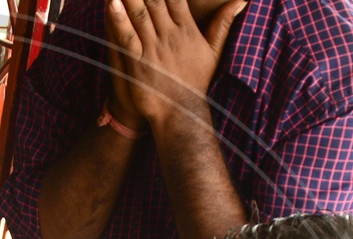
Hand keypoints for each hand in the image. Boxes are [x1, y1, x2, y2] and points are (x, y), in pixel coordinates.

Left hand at [105, 0, 245, 128]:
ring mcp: (154, 49)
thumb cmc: (195, 83)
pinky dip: (118, 19)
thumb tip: (241, 0)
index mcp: (187, 30)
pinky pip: (127, 36)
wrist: (181, 113)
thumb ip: (223, 23)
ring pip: (140, 13)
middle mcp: (170, 36)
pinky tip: (111, 3)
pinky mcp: (138, 64)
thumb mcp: (214, 52)